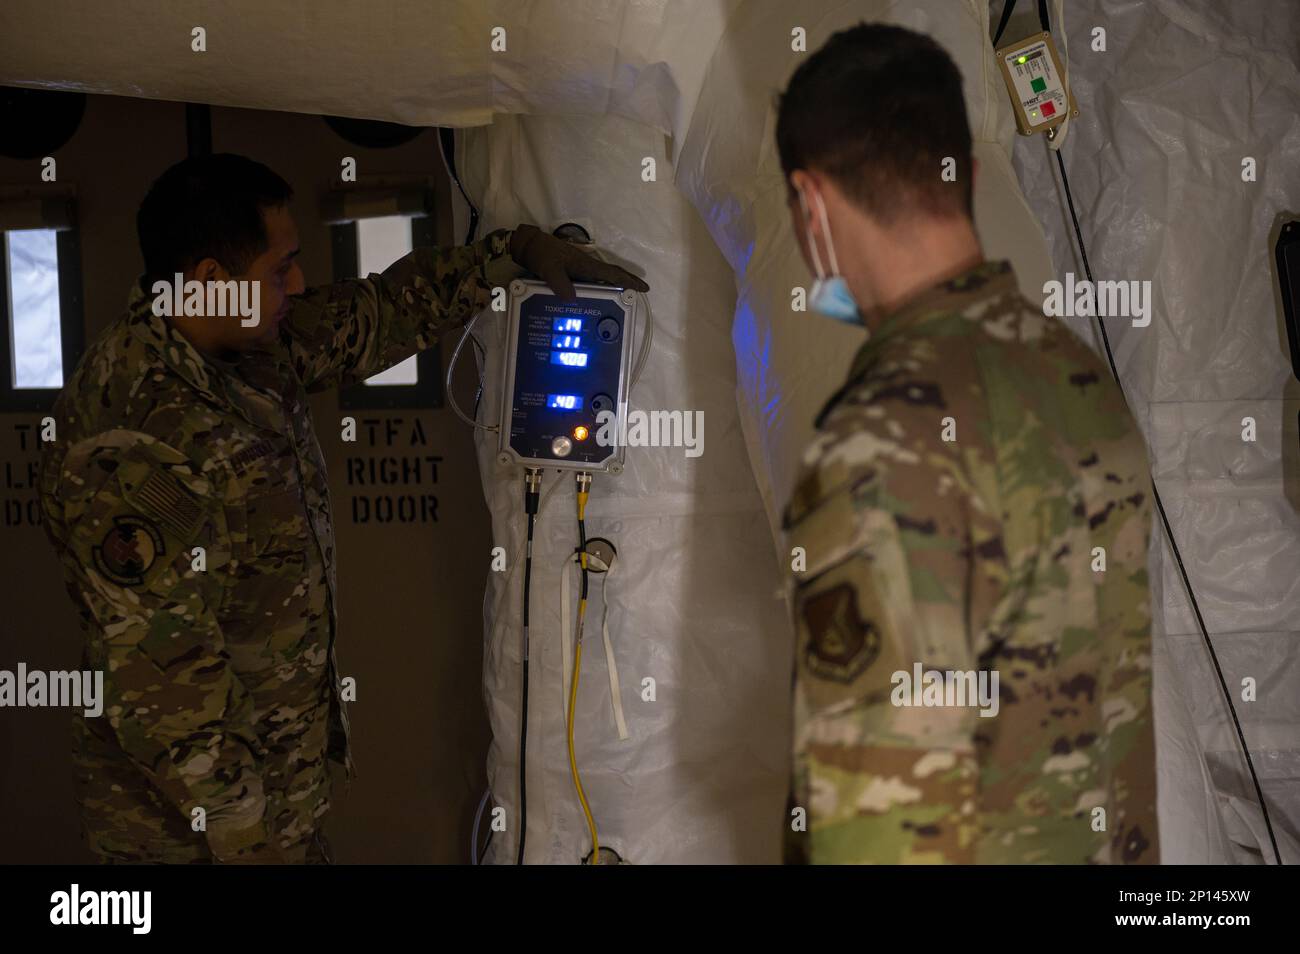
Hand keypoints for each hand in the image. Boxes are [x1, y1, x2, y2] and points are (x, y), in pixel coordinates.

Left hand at [509, 224, 649, 299]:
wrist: (528, 245)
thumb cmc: (540, 254)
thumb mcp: (548, 269)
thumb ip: (559, 283)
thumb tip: (573, 298)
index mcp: (584, 265)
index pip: (611, 274)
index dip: (628, 281)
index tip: (643, 287)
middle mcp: (585, 266)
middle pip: (611, 274)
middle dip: (627, 282)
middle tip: (640, 291)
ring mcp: (579, 267)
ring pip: (603, 277)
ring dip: (616, 284)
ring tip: (626, 295)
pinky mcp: (572, 270)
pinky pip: (592, 279)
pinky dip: (601, 285)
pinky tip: (601, 294)